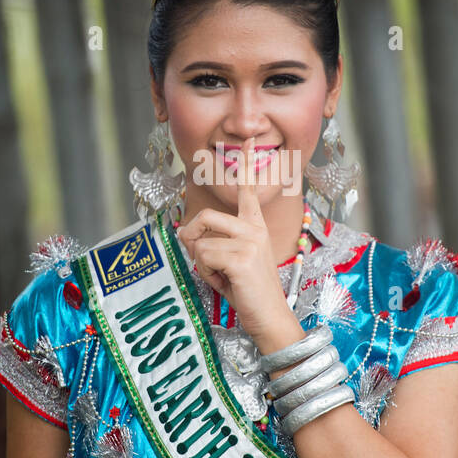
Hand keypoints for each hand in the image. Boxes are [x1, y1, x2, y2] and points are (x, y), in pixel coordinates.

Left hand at [176, 136, 292, 341]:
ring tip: (222, 276)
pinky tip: (225, 283)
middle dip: (192, 240)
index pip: (248, 190)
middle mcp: (254, 229)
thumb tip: (187, 233)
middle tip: (203, 261)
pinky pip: (204, 257)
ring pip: (201, 243)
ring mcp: (250, 242)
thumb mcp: (231, 262)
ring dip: (202, 264)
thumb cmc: (250, 292)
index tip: (249, 138)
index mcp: (255, 226)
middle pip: (204, 218)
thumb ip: (214, 243)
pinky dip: (206, 274)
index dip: (246, 163)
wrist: (270, 318)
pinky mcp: (242, 258)